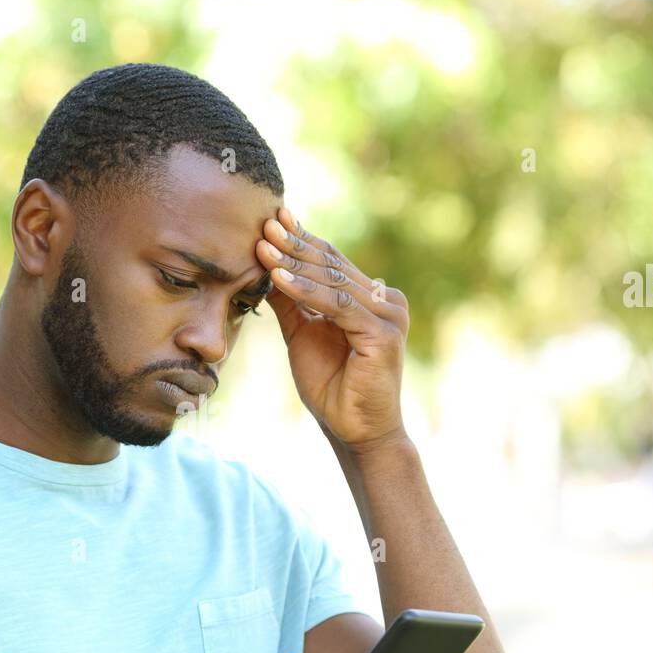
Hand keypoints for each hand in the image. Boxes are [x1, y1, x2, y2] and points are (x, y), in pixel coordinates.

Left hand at [255, 207, 410, 450]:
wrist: (355, 433)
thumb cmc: (332, 389)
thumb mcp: (302, 336)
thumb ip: (291, 303)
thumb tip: (265, 268)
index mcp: (370, 298)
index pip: (332, 262)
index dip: (302, 239)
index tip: (272, 219)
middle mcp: (386, 301)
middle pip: (333, 265)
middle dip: (296, 244)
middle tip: (265, 223)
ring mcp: (389, 316)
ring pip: (333, 282)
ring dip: (295, 263)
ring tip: (263, 246)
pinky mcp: (383, 334)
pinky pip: (337, 306)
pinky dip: (306, 291)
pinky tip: (279, 279)